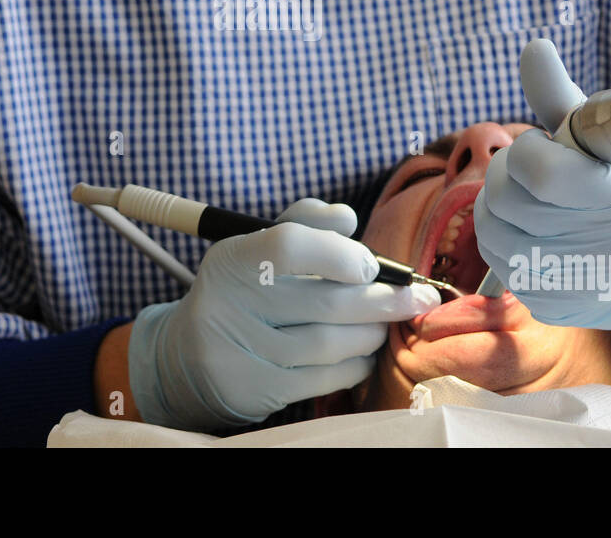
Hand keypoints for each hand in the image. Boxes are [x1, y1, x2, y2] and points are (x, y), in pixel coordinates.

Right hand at [128, 198, 440, 430]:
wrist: (190, 356)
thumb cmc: (243, 288)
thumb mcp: (259, 243)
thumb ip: (306, 222)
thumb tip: (347, 219)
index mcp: (233, 259)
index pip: (291, 246)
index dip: (340, 254)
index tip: (369, 265)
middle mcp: (231, 306)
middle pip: (326, 304)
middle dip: (385, 300)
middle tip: (420, 297)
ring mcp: (243, 353)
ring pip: (331, 345)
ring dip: (373, 333)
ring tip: (384, 323)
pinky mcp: (257, 392)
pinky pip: (325, 378)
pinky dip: (356, 364)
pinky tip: (362, 351)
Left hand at [473, 40, 610, 333]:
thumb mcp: (603, 138)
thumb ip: (558, 96)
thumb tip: (532, 47)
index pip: (534, 169)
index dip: (528, 151)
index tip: (544, 146)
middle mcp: (600, 244)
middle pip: (502, 199)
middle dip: (508, 178)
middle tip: (535, 175)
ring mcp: (575, 282)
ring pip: (491, 232)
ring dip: (500, 209)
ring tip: (532, 202)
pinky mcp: (553, 307)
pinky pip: (500, 265)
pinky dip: (507, 243)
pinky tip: (536, 235)